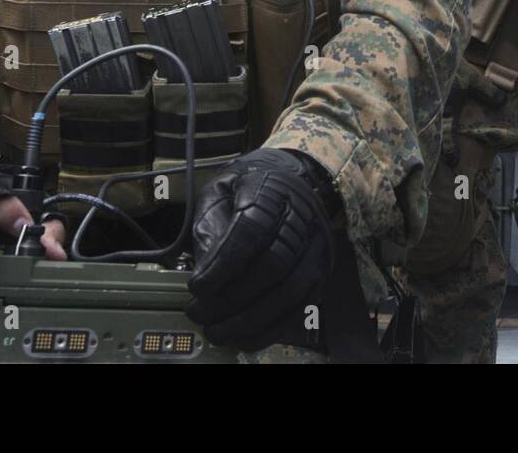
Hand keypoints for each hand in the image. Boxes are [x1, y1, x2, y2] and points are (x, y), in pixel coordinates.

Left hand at [186, 148, 335, 346]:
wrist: (288, 182)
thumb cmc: (247, 189)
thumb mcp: (218, 193)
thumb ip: (209, 226)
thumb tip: (205, 272)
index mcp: (271, 188)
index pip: (252, 228)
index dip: (224, 262)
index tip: (196, 286)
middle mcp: (302, 216)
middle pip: (274, 264)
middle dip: (232, 297)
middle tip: (199, 312)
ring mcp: (316, 245)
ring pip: (290, 290)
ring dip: (250, 319)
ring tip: (217, 330)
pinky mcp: (321, 270)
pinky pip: (301, 305)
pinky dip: (271, 327)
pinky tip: (246, 336)